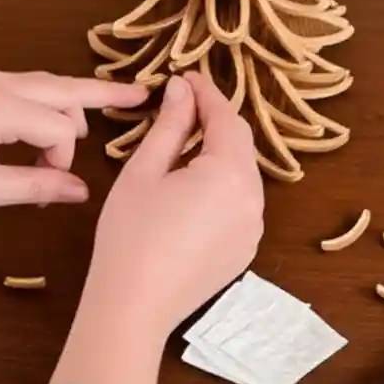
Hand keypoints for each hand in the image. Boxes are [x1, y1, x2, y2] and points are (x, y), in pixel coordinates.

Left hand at [0, 68, 146, 209]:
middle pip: (65, 88)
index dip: (66, 158)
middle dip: (102, 99)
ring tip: (97, 126)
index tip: (51, 187)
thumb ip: (36, 186)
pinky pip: (32, 87)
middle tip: (143, 99)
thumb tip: (82, 191)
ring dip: (72, 109)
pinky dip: (52, 104)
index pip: (60, 127)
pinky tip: (64, 121)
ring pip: (50, 84)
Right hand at [83, 72, 264, 340]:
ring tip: (184, 145)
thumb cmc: (130, 235)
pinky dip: (222, 187)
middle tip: (183, 106)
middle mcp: (253, 199)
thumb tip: (182, 90)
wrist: (135, 306)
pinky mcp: (245, 250)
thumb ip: (170, 126)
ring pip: (242, 176)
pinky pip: (240, 205)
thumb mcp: (144, 172)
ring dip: (219, 154)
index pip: (226, 118)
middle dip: (215, 122)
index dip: (207, 94)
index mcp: (229, 173)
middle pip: (240, 146)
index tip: (186, 77)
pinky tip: (192, 188)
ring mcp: (253, 228)